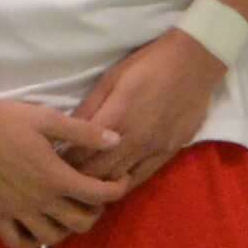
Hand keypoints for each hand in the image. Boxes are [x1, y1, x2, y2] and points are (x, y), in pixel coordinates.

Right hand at [0, 62, 113, 247]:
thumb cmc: (8, 119)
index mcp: (57, 177)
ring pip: (52, 238)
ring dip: (66, 229)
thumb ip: (85, 133)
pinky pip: (17, 242)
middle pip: (81, 223)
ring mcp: (17, 211)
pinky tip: (36, 227)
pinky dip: (32, 241)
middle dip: (95, 211)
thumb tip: (116, 140)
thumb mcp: (51, 119)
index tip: (120, 180)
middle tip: (93, 196)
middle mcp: (40, 200)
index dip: (118, 189)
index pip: (100, 195)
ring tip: (67, 211)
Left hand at [70, 27, 235, 199]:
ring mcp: (154, 149)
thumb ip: (89, 108)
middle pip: (97, 173)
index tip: (53, 161)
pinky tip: (114, 181)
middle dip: (77, 176)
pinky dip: (124, 182)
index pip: (80, 154)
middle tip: (65, 175)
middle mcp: (134, 140)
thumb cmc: (147, 65)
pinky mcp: (169, 153)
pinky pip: (141, 177)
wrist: (194, 63)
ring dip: (100, 183)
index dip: (64, 161)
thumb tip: (66, 132)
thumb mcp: (110, 79)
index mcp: (115, 118)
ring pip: (118, 180)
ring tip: (86, 181)